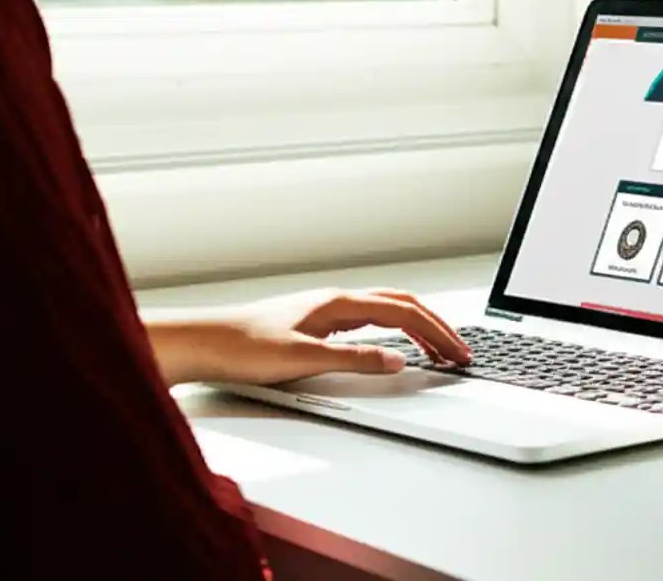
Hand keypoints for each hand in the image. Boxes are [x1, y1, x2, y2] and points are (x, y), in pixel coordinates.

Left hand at [142, 287, 471, 386]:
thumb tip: (397, 361)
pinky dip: (396, 331)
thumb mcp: (304, 358)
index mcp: (339, 303)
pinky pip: (371, 320)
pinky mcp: (317, 323)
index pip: (404, 314)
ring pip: (388, 310)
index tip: (459, 354)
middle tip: (460, 351)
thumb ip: (355, 359)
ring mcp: (327, 310)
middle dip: (437, 328)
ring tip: (439, 350)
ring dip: (419, 328)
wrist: (202, 343)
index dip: (437, 334)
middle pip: (403, 306)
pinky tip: (397, 346)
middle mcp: (336, 301)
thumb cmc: (242, 347)